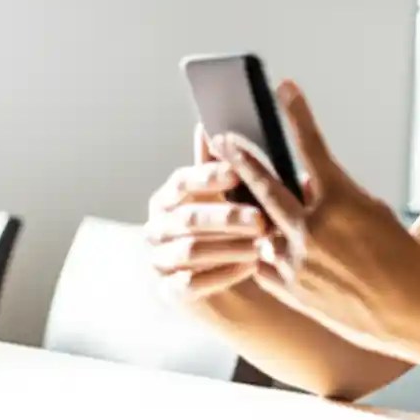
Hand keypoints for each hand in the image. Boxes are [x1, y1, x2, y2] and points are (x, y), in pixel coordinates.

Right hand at [145, 124, 267, 300]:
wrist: (241, 284)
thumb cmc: (238, 230)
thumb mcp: (235, 197)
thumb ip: (223, 166)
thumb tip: (209, 128)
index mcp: (169, 196)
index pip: (182, 181)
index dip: (208, 176)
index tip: (238, 174)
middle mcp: (157, 226)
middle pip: (188, 217)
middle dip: (227, 218)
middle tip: (261, 220)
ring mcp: (159, 259)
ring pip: (189, 250)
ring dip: (229, 247)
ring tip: (261, 246)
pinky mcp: (168, 291)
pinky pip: (189, 283)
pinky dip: (222, 275)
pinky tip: (250, 268)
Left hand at [216, 81, 419, 374]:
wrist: (410, 314)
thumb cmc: (402, 259)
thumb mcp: (375, 213)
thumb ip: (335, 195)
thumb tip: (303, 185)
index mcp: (340, 202)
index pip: (312, 146)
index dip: (297, 113)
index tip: (284, 88)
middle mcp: (312, 228)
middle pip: (263, 183)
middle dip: (239, 158)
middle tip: (221, 138)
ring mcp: (295, 260)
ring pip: (259, 224)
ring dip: (252, 209)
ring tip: (237, 194)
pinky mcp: (288, 288)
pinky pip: (262, 260)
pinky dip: (265, 248)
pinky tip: (268, 243)